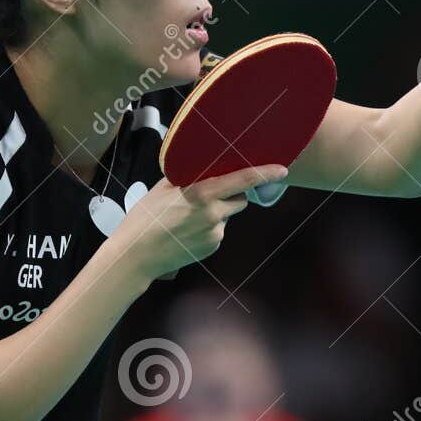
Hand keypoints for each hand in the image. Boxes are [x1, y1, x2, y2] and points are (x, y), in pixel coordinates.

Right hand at [110, 164, 287, 280]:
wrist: (137, 254)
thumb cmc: (146, 218)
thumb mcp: (163, 188)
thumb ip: (186, 176)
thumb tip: (200, 165)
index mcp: (203, 193)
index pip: (243, 180)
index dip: (265, 173)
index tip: (282, 169)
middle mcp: (214, 213)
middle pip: (240, 199)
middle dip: (231, 196)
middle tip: (208, 196)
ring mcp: (215, 232)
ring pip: (227, 216)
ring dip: (217, 213)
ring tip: (188, 218)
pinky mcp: (213, 246)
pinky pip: (218, 231)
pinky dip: (208, 228)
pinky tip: (187, 232)